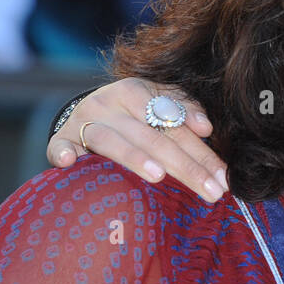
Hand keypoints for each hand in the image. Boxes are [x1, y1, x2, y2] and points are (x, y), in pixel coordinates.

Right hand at [46, 78, 228, 202]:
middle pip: (153, 136)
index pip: (176, 124)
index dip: (202, 151)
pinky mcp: (61, 140)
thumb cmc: (132, 116)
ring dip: (134, 157)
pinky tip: (70, 163)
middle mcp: (109, 103)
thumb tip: (206, 128)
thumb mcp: (158, 106)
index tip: (224, 176)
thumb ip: (185, 112)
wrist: (84, 114)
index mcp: (137, 91)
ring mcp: (83, 122)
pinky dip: (62, 152)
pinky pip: (59, 146)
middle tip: (211, 192)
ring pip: (111, 140)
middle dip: (186, 167)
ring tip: (158, 176)